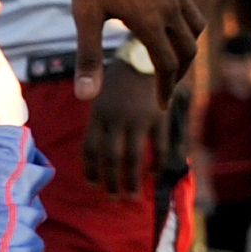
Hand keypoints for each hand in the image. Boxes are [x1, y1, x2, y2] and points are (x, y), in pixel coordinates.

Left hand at [71, 0, 202, 101]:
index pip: (166, 66)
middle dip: (180, 71)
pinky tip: (172, 9)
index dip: (165, 89)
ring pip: (196, 23)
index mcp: (150, 23)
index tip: (160, 104)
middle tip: (170, 83)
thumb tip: (85, 97)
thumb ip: (88, 56)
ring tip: (176, 49)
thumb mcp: (85, 13)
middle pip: (188, 49)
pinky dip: (186, 10)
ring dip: (188, 42)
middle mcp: (171, 8)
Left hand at [80, 64, 166, 196]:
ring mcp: (138, 119)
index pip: (91, 149)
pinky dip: (156, 164)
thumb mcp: (103, 95)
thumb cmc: (122, 77)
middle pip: (111, 158)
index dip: (91, 170)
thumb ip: (100, 121)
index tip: (93, 185)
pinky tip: (152, 174)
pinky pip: (158, 147)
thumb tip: (97, 151)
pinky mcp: (159, 117)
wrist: (147, 54)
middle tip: (114, 198)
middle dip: (111, 182)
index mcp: (99, 113)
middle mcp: (116, 118)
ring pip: (133, 158)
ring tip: (131, 197)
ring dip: (131, 181)